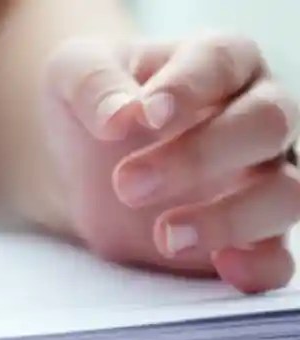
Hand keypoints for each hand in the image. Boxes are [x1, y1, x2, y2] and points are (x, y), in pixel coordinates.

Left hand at [43, 34, 298, 292]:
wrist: (89, 164)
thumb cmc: (95, 105)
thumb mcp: (72, 75)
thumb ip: (92, 83)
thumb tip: (119, 116)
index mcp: (220, 61)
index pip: (221, 63)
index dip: (188, 88)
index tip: (145, 117)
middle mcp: (256, 114)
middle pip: (265, 125)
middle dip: (199, 156)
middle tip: (126, 184)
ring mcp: (262, 177)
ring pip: (285, 193)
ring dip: (231, 218)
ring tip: (165, 236)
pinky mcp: (250, 237)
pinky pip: (278, 258)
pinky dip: (259, 267)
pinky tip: (221, 267)